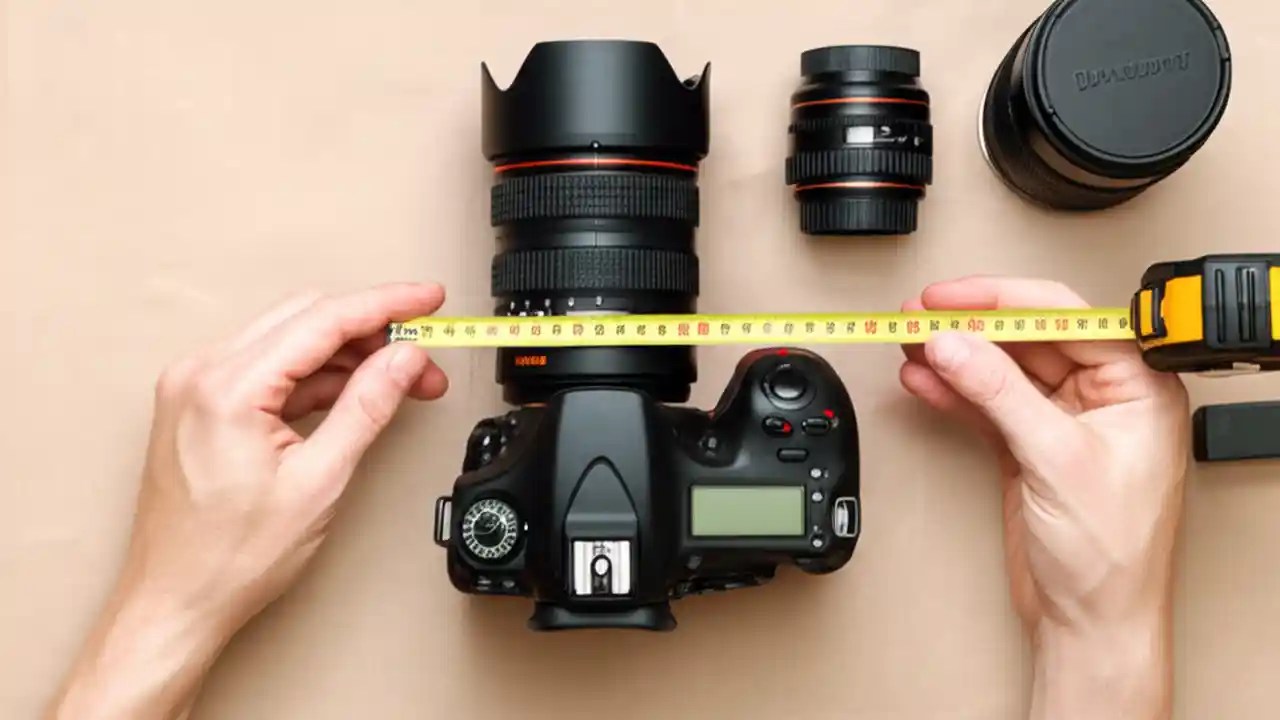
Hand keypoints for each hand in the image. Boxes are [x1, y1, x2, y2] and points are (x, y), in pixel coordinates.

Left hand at [48, 283, 447, 719]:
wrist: (175, 602)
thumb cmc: (230, 558)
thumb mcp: (319, 480)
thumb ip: (367, 407)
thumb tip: (403, 358)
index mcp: (226, 387)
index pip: (323, 320)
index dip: (386, 305)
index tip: (428, 300)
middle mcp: (201, 374)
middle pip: (306, 319)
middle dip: (373, 330)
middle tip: (424, 353)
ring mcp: (195, 387)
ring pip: (290, 341)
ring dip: (348, 354)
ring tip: (402, 380)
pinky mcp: (200, 405)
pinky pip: (269, 369)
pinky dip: (316, 375)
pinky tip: (356, 392)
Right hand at [899, 277, 1188, 719]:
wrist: (1090, 623)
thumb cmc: (1113, 558)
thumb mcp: (1057, 460)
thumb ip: (1000, 394)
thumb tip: (955, 344)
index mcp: (1138, 386)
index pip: (1065, 318)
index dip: (1003, 300)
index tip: (951, 297)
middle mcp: (1103, 397)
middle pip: (1026, 338)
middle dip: (969, 324)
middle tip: (919, 314)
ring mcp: (1061, 422)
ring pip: (999, 368)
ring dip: (953, 354)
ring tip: (909, 338)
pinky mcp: (1027, 447)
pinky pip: (984, 403)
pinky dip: (951, 390)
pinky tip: (923, 376)